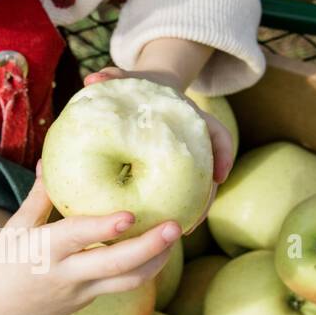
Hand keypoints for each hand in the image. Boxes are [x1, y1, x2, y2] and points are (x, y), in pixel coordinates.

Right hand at [0, 161, 180, 314]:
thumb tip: (49, 161)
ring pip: (128, 281)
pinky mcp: (88, 301)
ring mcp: (80, 292)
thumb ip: (39, 197)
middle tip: (175, 227)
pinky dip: (142, 268)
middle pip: (116, 265)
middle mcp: (66, 274)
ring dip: (156, 261)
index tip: (130, 215)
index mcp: (44, 251)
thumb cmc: (0, 265)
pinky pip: (121, 285)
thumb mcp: (15, 228)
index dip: (105, 228)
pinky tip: (156, 251)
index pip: (78, 238)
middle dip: (150, 246)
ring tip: (174, 239)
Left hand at [82, 65, 235, 221]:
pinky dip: (171, 213)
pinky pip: (178, 197)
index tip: (221, 175)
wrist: (146, 92)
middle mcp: (194, 144)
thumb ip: (112, 78)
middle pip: (210, 173)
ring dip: (190, 214)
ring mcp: (185, 162)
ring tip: (177, 236)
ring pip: (197, 191)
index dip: (222, 153)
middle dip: (204, 199)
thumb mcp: (125, 79)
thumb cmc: (134, 87)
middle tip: (192, 223)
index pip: (217, 135)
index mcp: (190, 119)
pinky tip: (154, 235)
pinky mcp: (172, 175)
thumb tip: (93, 79)